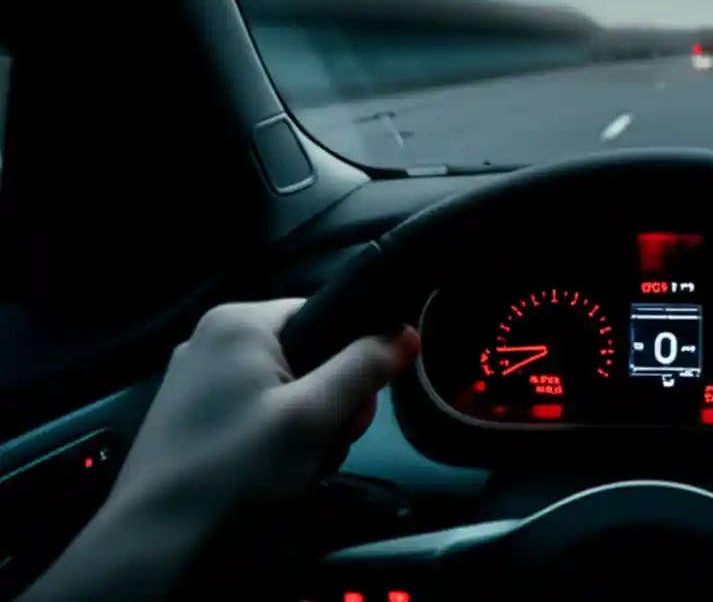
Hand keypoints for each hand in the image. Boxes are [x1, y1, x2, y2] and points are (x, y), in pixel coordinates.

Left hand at [19, 300, 419, 601]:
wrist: (160, 547)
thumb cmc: (234, 473)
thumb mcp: (315, 417)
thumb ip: (364, 368)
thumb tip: (404, 335)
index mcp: (238, 323)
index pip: (324, 313)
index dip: (355, 356)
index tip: (358, 401)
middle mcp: (213, 342)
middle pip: (310, 355)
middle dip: (331, 403)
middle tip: (324, 441)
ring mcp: (199, 383)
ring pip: (289, 391)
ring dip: (309, 429)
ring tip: (296, 464)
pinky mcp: (194, 420)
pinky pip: (260, 415)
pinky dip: (278, 442)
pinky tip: (274, 472)